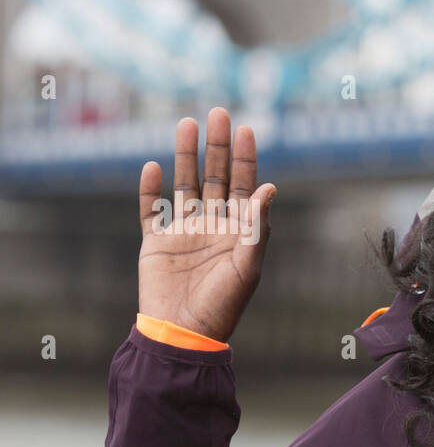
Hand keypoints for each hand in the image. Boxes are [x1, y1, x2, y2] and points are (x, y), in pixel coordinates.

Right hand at [138, 107, 275, 342]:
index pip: (245, 186)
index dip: (245, 158)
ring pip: (185, 184)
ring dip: (185, 155)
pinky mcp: (155, 243)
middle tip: (218, 112)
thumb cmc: (222, 306)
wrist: (183, 334)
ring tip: (187, 123)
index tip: (246, 128)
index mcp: (238, 232)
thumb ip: (257, 228)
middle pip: (216, 177)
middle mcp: (212, 227)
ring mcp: (183, 233)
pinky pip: (150, 210)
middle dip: (217, 146)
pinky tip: (152, 166)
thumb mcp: (247, 267)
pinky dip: (149, 189)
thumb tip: (270, 188)